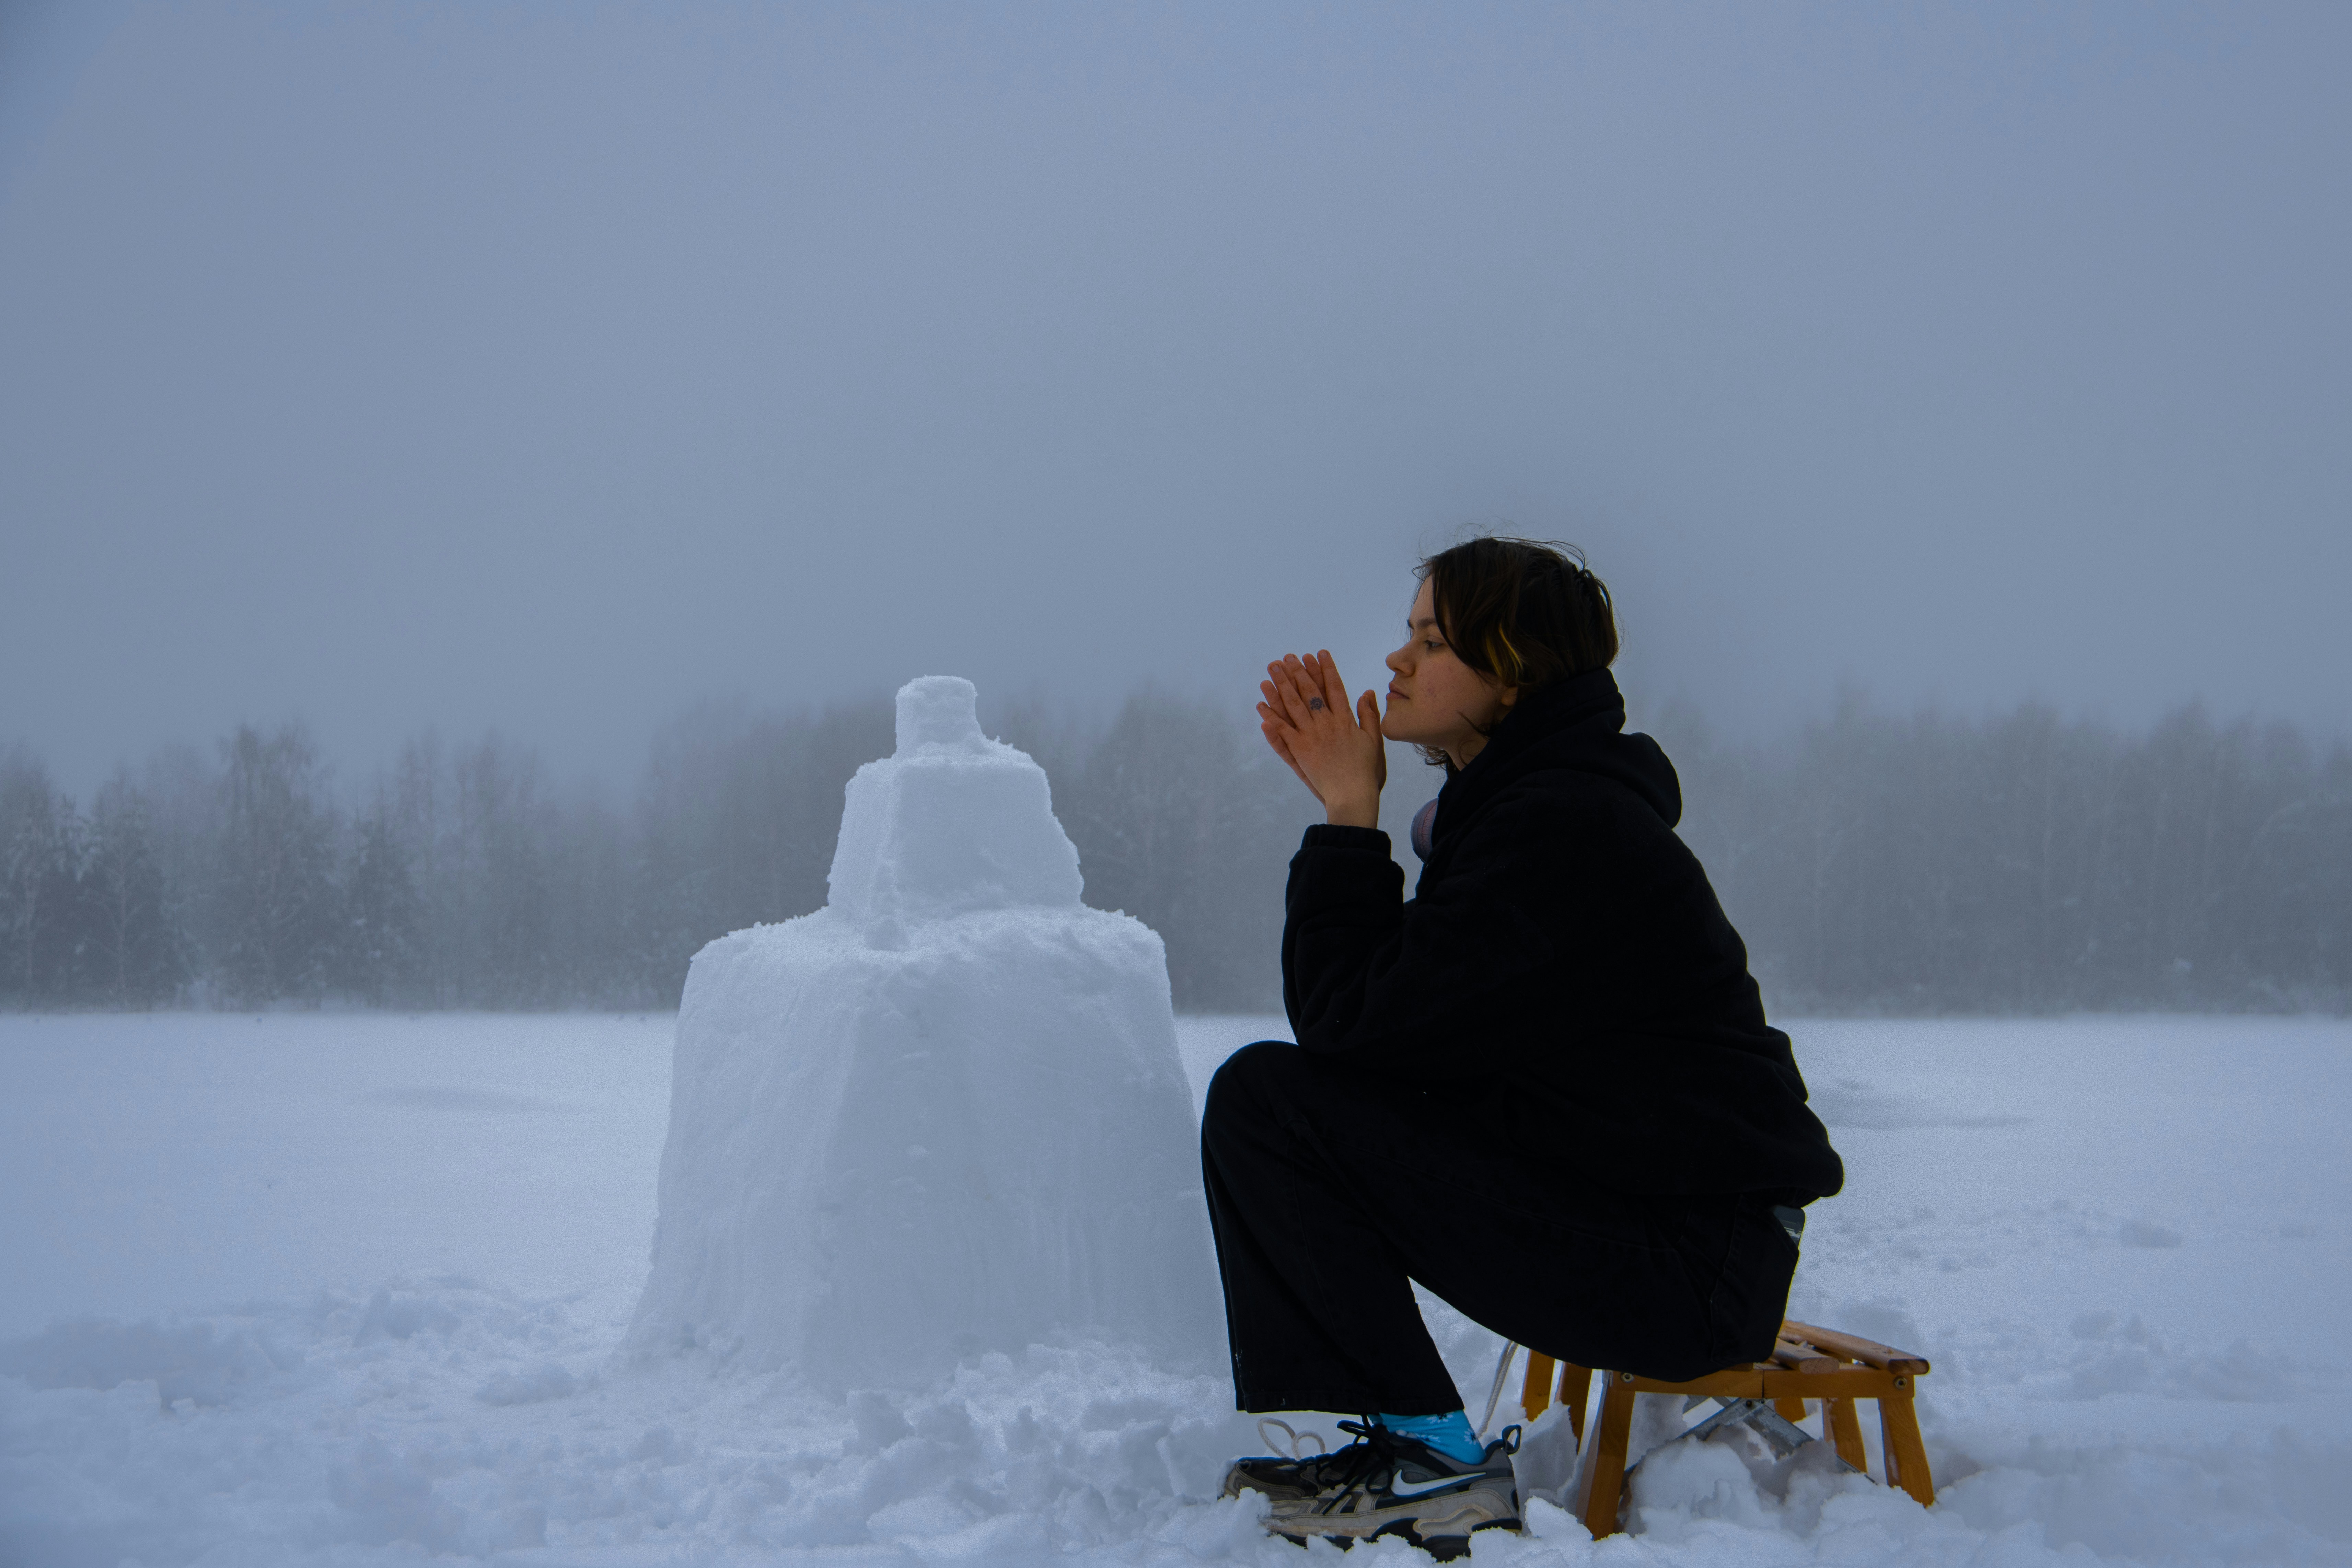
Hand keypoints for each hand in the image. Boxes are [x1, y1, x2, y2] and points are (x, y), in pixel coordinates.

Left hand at [1257, 650, 1385, 827]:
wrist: (1353, 795)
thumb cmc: (1366, 772)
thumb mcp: (1374, 741)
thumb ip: (1369, 715)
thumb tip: (1367, 692)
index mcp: (1345, 720)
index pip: (1334, 688)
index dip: (1326, 669)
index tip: (1318, 653)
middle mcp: (1327, 724)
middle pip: (1310, 692)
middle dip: (1298, 672)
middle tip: (1286, 657)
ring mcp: (1311, 737)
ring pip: (1294, 706)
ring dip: (1281, 687)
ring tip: (1272, 671)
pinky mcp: (1300, 751)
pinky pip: (1282, 731)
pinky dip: (1271, 717)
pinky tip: (1261, 705)